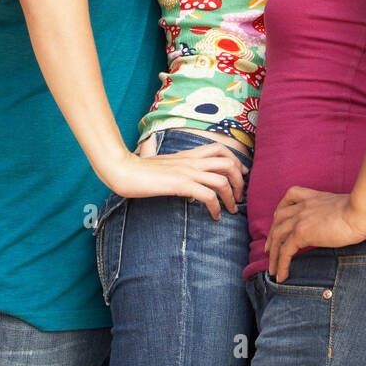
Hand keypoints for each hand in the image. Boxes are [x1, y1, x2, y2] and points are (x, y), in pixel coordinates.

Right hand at [101, 141, 247, 217]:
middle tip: (239, 196)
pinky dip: (216, 207)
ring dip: (232, 197)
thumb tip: (167, 162)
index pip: (220, 149)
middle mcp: (192, 161)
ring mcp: (187, 172)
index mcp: (188, 154)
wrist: (124, 170)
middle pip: (229, 163)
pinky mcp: (181, 184)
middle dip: (240, 181)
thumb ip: (169, 161)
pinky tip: (215, 216)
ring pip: (223, 179)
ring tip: (231, 209)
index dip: (236, 160)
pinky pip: (208, 196)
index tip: (241, 174)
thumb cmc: (138, 168)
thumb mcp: (159, 162)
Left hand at [266, 188, 365, 281]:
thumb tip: (359, 225)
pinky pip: (284, 251)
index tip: (278, 221)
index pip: (289, 197)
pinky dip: (280, 264)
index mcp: (314, 196)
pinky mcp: (301, 233)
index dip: (280, 210)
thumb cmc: (365, 210)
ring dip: (273, 254)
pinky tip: (281, 275)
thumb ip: (346, 213)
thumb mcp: (350, 207)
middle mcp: (303, 205)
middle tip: (269, 250)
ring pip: (277, 236)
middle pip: (278, 218)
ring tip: (272, 269)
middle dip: (271, 235)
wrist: (361, 212)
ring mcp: (300, 218)